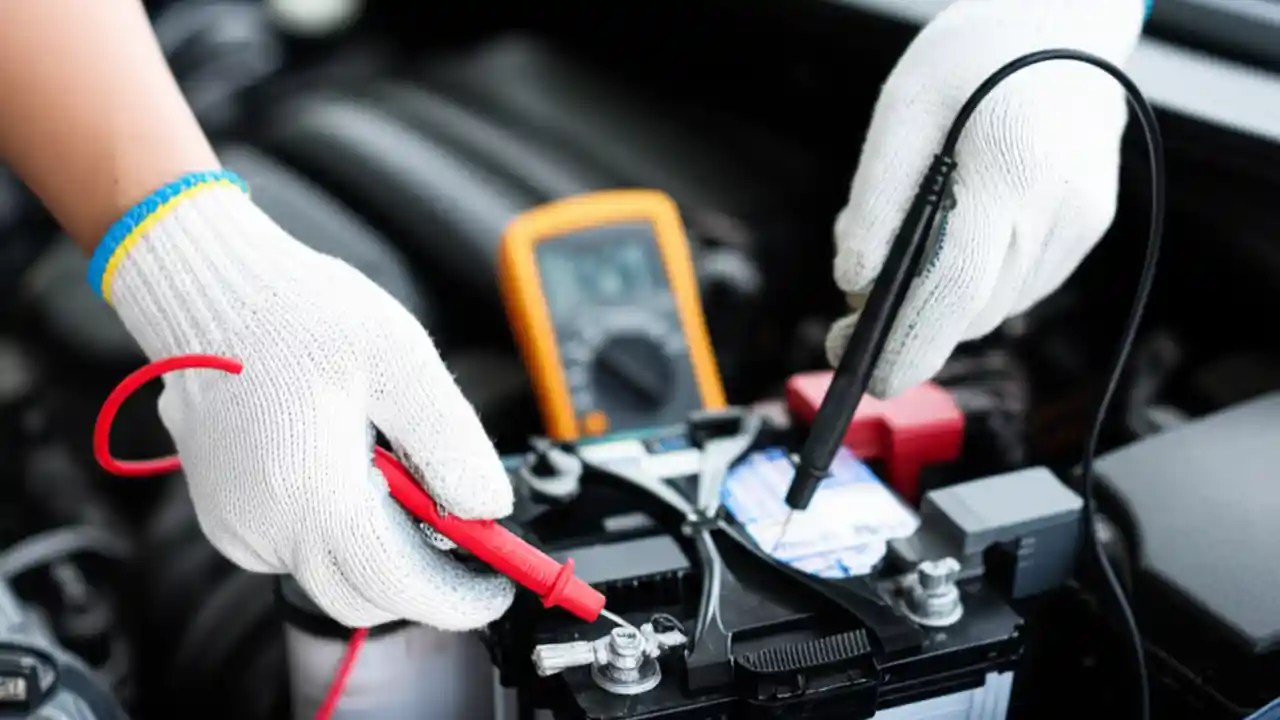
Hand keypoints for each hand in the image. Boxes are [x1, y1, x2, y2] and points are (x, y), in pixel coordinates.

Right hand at [101, 174, 514, 629]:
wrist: (209, 291)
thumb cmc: (299, 314)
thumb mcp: (401, 362)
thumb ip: (450, 443)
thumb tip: (489, 508)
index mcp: (312, 496)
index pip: (399, 586)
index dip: (458, 597)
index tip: (498, 585)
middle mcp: (265, 529)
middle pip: (366, 596)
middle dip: (422, 578)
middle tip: (462, 525)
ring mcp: (238, 527)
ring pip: (333, 576)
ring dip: (380, 550)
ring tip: (394, 465)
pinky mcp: (227, 517)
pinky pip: (299, 550)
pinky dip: (339, 531)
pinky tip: (350, 466)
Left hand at [827, 0, 1144, 396]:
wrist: (1065, 22)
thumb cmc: (976, 55)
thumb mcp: (903, 110)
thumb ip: (877, 201)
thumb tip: (856, 281)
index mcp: (1011, 172)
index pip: (954, 290)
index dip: (907, 343)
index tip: (863, 372)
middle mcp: (1059, 208)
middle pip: (969, 312)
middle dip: (907, 324)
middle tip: (851, 306)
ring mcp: (1081, 223)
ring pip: (990, 306)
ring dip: (936, 298)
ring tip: (902, 241)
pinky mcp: (1087, 228)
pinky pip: (1015, 284)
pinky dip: (971, 279)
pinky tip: (952, 230)